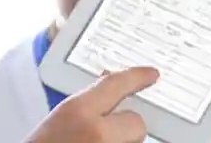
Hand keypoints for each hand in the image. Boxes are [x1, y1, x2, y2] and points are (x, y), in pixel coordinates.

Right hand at [23, 67, 157, 142]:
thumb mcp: (59, 120)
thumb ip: (85, 104)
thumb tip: (109, 88)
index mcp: (77, 112)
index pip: (116, 85)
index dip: (136, 77)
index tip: (151, 74)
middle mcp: (97, 133)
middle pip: (137, 123)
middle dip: (127, 127)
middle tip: (108, 132)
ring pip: (134, 142)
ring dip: (121, 142)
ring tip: (92, 142)